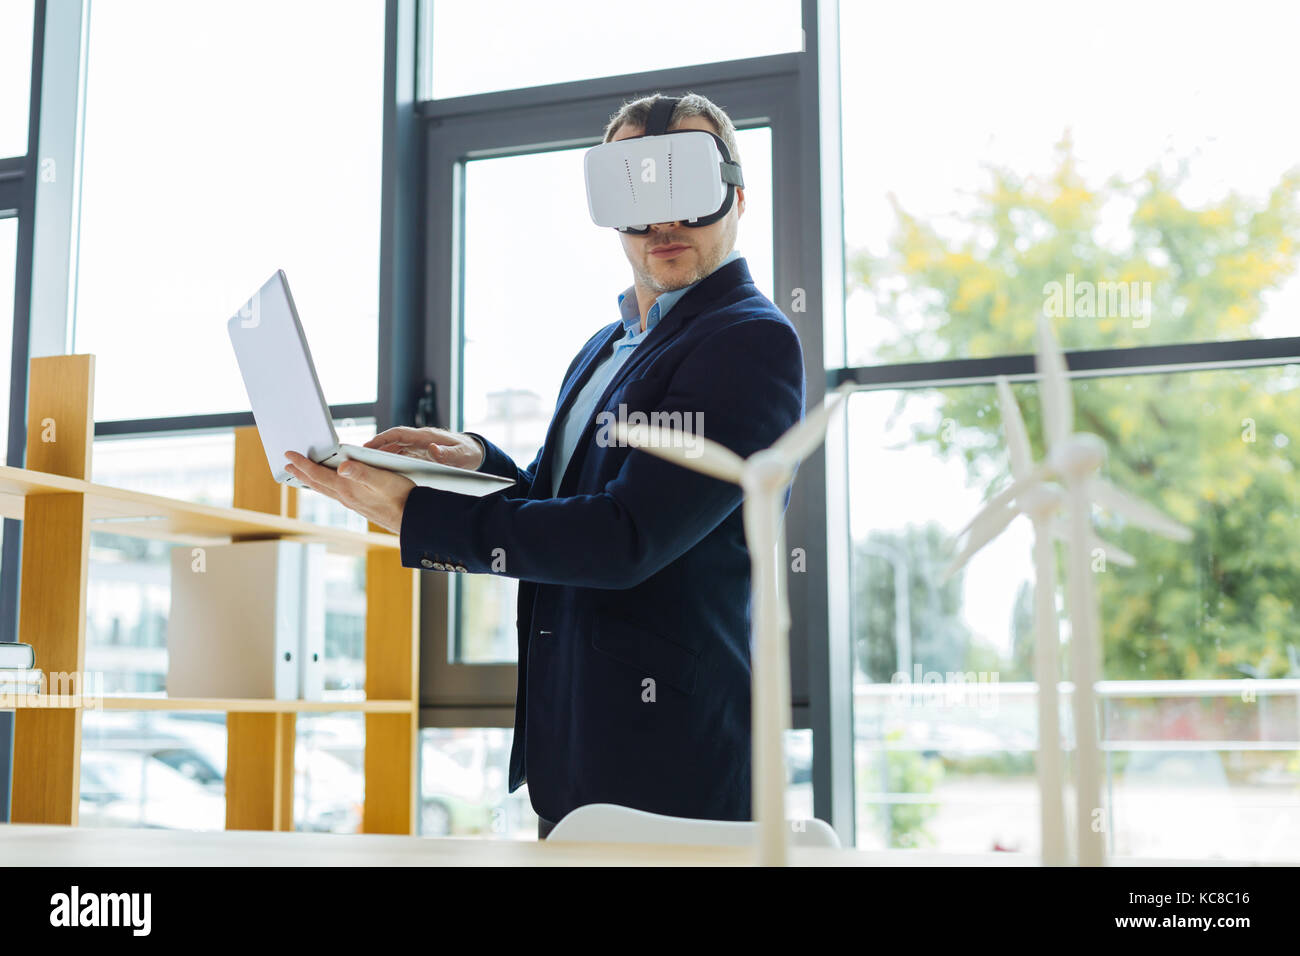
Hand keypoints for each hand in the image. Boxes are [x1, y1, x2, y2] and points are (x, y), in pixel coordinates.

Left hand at [283, 450, 414, 533]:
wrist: (412, 519)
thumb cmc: (402, 498)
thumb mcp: (383, 480)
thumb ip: (361, 473)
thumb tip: (340, 467)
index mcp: (348, 488)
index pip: (318, 474)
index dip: (302, 464)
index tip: (288, 455)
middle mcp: (346, 497)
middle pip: (317, 483)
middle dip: (301, 473)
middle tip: (287, 465)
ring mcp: (352, 502)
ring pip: (325, 490)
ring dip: (311, 481)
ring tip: (302, 475)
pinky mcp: (359, 505)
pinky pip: (335, 494)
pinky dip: (325, 487)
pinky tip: (329, 486)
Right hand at [364, 426, 484, 470]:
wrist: (476, 453)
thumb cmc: (468, 453)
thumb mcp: (461, 455)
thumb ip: (448, 454)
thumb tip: (432, 450)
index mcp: (425, 437)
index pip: (398, 434)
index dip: (381, 439)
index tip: (366, 447)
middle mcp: (418, 439)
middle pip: (390, 441)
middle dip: (373, 448)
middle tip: (354, 458)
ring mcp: (416, 446)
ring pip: (392, 449)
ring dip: (377, 456)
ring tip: (361, 467)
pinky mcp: (417, 454)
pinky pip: (398, 456)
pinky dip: (387, 462)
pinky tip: (378, 472)